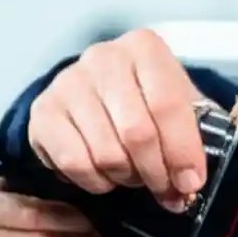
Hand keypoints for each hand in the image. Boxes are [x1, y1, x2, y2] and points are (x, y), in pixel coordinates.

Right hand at [27, 28, 205, 211]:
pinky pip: (75, 163)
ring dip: (127, 178)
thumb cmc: (148, 101)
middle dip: (156, 173)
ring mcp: (68, 83)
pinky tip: (105, 174)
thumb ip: (194, 140)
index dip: (183, 152)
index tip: (191, 182)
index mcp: (144, 48)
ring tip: (134, 174)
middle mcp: (103, 58)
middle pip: (137, 133)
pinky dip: (96, 181)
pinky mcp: (43, 111)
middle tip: (165, 188)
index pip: (167, 105)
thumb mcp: (182, 105)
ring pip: (107, 154)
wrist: (99, 93)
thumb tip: (189, 184)